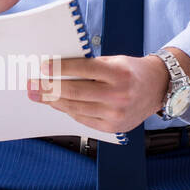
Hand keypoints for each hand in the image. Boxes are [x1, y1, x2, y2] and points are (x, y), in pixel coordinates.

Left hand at [27, 54, 169, 132]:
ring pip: (75, 108)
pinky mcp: (113, 127)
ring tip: (39, 96)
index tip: (43, 68)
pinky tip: (58, 104)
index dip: (60, 68)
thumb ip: (90, 66)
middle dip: (49, 88)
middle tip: (32, 85)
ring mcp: (115, 114)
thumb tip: (58, 70)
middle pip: (75, 92)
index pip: (83, 69)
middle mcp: (118, 96)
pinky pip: (83, 119)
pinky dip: (68, 111)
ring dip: (54, 102)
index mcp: (119, 74)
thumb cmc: (133, 71)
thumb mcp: (115, 61)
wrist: (158, 88)